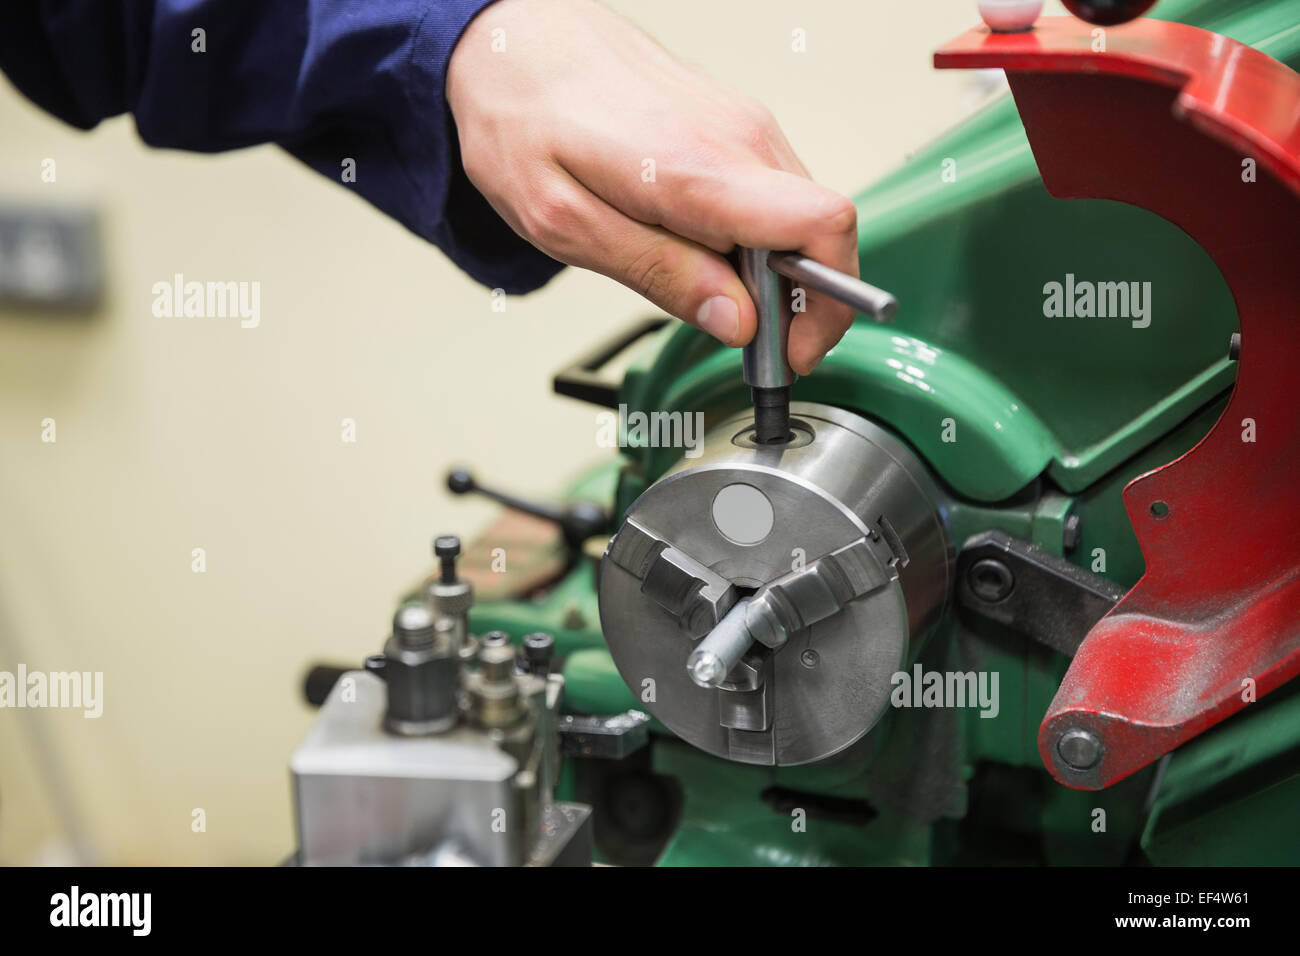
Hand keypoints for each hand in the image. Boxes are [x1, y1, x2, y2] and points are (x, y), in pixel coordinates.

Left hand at [446, 0, 858, 373]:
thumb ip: (659, 274)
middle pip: (820, 232)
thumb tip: (737, 320)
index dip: (826, 303)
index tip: (794, 348)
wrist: (515, 38)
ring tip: (711, 291)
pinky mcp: (735, 123)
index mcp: (698, 167)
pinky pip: (771, 194)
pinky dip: (756, 238)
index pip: (822, 225)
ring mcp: (743, 124)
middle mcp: (738, 136)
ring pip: (798, 217)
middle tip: (745, 336)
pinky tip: (703, 250)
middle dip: (798, 301)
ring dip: (774, 272)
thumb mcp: (566, 224)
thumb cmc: (524, 117)